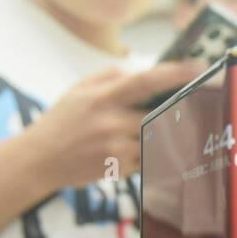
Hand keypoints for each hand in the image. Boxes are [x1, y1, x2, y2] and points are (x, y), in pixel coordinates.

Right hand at [25, 61, 202, 188]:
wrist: (39, 160)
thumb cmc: (61, 122)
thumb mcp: (79, 90)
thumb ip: (110, 76)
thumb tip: (141, 69)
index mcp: (102, 97)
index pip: (145, 81)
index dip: (174, 74)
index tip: (197, 69)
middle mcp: (110, 122)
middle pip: (158, 114)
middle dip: (171, 110)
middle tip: (185, 106)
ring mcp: (115, 147)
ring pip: (154, 138)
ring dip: (156, 133)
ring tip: (140, 130)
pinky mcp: (118, 168)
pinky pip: (144, 158)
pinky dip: (142, 152)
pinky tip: (124, 150)